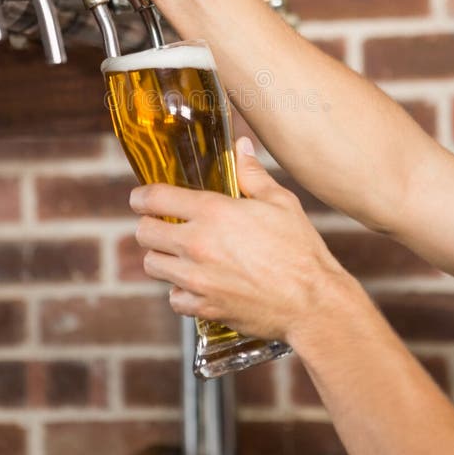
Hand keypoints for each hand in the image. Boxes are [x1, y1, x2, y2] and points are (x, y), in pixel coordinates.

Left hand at [130, 137, 347, 341]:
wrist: (312, 302)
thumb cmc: (300, 250)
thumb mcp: (281, 202)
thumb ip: (253, 174)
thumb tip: (242, 147)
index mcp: (214, 212)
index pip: (155, 198)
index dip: (142, 196)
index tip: (141, 198)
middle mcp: (198, 244)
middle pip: (144, 232)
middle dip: (149, 226)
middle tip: (162, 225)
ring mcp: (197, 279)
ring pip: (152, 265)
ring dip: (162, 257)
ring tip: (178, 254)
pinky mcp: (204, 307)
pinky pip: (173, 298)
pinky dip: (180, 291)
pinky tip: (196, 283)